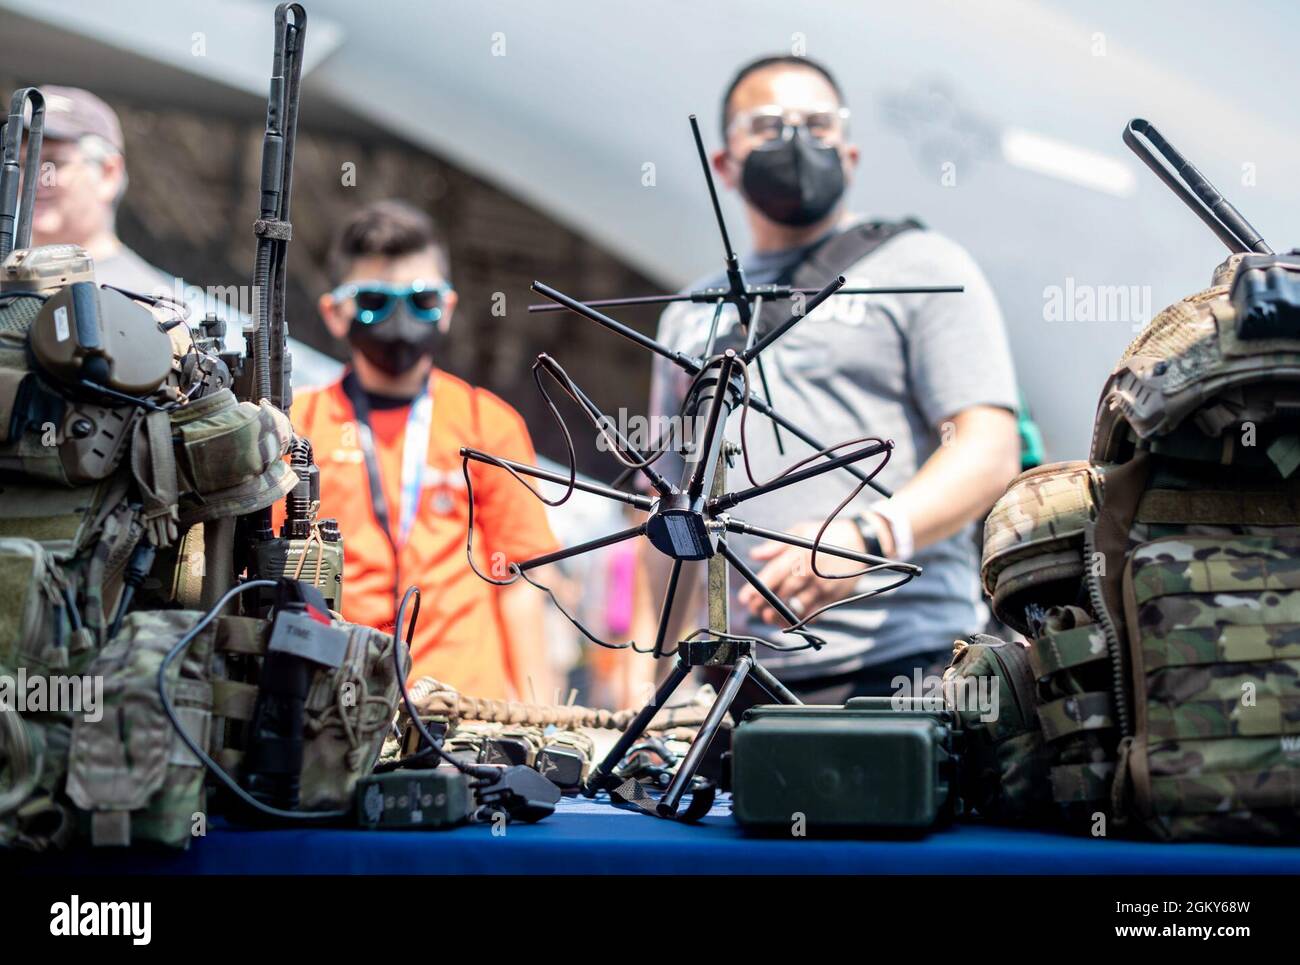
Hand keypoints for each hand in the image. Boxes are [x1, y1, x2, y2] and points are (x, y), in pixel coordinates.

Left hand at [738, 517, 889, 625]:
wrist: (859, 541)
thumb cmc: (826, 535)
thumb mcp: (799, 532)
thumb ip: (775, 546)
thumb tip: (755, 554)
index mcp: (798, 555)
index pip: (772, 576)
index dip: (755, 590)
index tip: (744, 599)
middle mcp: (809, 572)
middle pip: (781, 594)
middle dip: (764, 605)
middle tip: (754, 610)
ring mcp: (821, 586)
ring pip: (795, 607)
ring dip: (778, 615)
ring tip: (768, 617)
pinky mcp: (832, 596)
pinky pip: (812, 613)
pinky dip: (799, 618)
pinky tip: (789, 618)